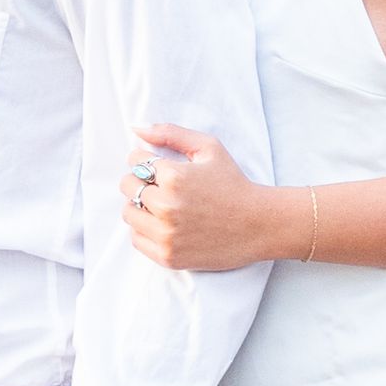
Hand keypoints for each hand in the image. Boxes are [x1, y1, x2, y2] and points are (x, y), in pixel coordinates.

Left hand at [125, 125, 277, 269]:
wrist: (258, 225)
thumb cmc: (233, 183)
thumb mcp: (209, 147)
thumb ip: (170, 133)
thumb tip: (135, 128)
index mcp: (174, 176)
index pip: (135, 161)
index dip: (146, 161)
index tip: (160, 167)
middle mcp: (166, 206)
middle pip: (128, 187)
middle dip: (141, 182)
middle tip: (162, 186)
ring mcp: (166, 234)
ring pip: (128, 213)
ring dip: (140, 206)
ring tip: (163, 205)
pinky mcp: (167, 256)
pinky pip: (136, 239)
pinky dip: (145, 230)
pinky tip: (166, 224)